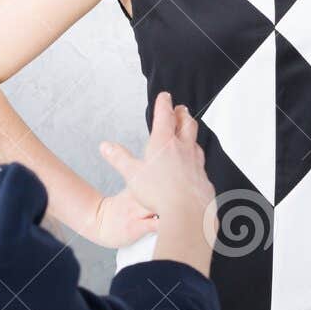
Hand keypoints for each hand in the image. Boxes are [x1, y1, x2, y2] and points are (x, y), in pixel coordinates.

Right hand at [95, 90, 217, 248]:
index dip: (164, 103)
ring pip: (195, 141)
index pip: (165, 116)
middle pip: (186, 124)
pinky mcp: (203, 177)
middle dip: (182, 114)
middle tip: (180, 109)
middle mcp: (183, 148)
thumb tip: (106, 146)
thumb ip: (119, 158)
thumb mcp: (132, 174)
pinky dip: (196, 157)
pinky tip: (194, 164)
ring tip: (188, 132)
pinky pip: (201, 163)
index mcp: (164, 143)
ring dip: (191, 133)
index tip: (165, 96)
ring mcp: (196, 162)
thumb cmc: (159, 194)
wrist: (188, 213)